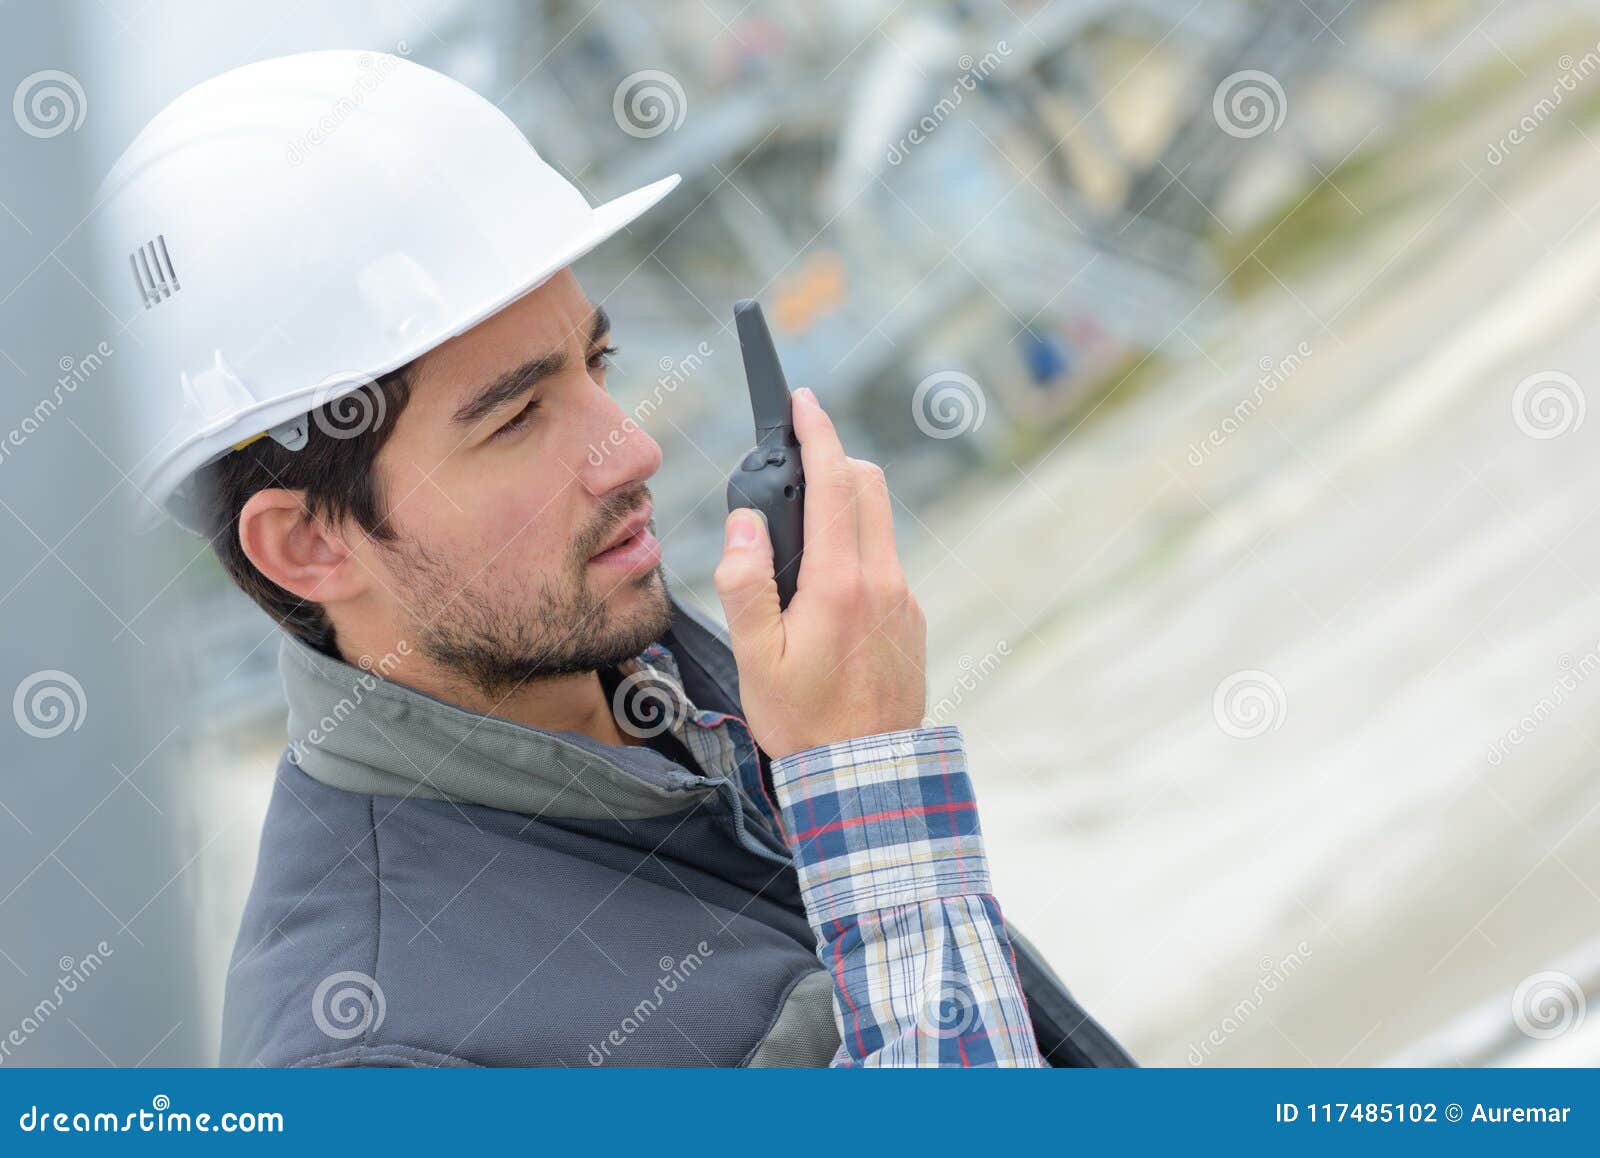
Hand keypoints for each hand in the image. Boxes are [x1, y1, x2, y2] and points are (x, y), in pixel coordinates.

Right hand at [714, 387, 926, 759]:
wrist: (865, 776)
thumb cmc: (803, 722)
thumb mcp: (754, 658)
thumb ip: (746, 583)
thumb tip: (746, 524)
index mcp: (841, 584)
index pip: (836, 483)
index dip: (819, 433)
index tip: (804, 402)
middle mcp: (884, 582)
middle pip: (869, 487)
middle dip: (835, 461)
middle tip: (795, 469)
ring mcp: (905, 599)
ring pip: (879, 524)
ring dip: (846, 508)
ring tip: (801, 540)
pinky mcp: (913, 619)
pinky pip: (885, 562)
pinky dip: (857, 550)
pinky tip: (825, 591)